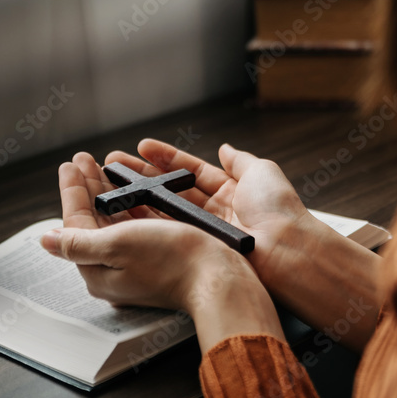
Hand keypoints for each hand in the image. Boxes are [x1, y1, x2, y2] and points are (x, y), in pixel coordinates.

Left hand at [41, 153, 284, 350]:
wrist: (219, 278)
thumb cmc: (172, 261)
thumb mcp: (116, 245)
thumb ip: (78, 242)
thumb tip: (46, 241)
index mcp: (98, 272)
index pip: (76, 225)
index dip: (72, 191)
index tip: (70, 165)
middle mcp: (116, 268)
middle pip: (94, 220)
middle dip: (88, 186)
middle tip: (84, 159)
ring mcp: (139, 262)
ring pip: (116, 219)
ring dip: (108, 189)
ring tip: (104, 165)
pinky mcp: (161, 254)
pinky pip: (138, 222)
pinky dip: (132, 200)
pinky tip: (132, 186)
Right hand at [105, 140, 322, 292]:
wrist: (285, 249)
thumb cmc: (278, 209)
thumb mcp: (262, 172)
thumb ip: (240, 160)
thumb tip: (226, 148)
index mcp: (231, 191)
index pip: (191, 170)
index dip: (166, 158)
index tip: (142, 147)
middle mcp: (215, 211)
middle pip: (172, 189)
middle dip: (142, 176)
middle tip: (114, 166)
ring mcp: (203, 231)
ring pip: (164, 209)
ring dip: (137, 196)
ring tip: (111, 183)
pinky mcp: (196, 248)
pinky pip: (166, 230)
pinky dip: (145, 218)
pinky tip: (125, 207)